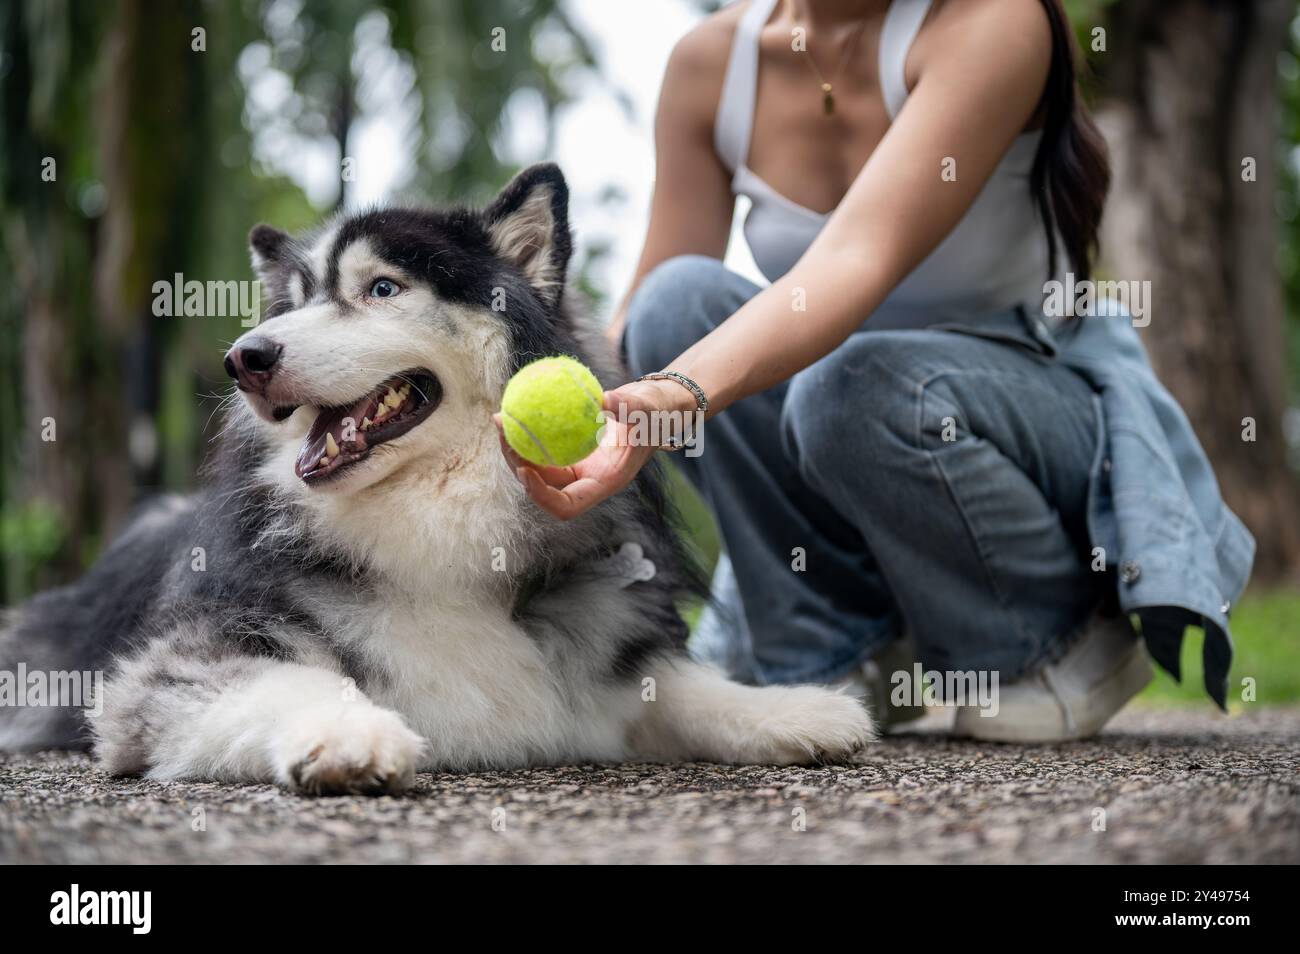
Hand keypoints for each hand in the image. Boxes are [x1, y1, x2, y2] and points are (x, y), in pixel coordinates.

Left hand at [494, 378, 691, 519]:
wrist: (655, 408)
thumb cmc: (656, 413)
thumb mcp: (648, 409)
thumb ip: (630, 407)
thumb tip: (606, 399)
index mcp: (604, 482)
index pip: (567, 505)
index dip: (541, 496)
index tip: (524, 470)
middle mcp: (587, 480)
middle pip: (542, 486)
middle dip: (517, 464)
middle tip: (504, 431)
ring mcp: (577, 467)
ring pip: (537, 466)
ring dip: (516, 447)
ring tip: (501, 417)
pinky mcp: (570, 450)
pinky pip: (542, 446)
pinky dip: (528, 431)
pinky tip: (514, 408)